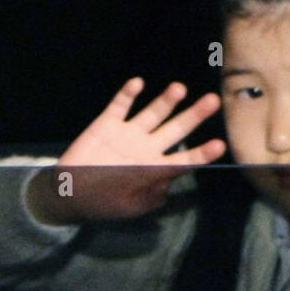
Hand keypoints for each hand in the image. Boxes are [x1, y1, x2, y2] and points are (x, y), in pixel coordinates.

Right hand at [28, 77, 226, 225]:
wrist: (69, 193)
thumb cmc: (104, 203)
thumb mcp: (131, 207)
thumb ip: (150, 196)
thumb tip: (166, 186)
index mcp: (157, 169)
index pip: (185, 160)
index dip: (202, 153)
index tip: (220, 145)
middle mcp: (148, 147)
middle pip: (177, 128)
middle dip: (195, 115)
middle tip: (214, 100)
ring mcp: (129, 134)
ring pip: (153, 113)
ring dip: (166, 100)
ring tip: (180, 88)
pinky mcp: (107, 125)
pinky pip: (119, 107)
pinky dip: (127, 95)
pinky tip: (138, 84)